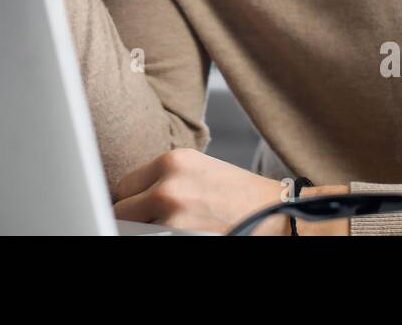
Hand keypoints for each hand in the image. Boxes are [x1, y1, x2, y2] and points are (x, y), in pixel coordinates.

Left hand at [112, 148, 293, 234]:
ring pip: (133, 229)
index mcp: (173, 161)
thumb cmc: (240, 197)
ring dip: (146, 231)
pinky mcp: (180, 239)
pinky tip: (183, 236)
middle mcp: (169, 185)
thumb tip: (130, 198)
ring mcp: (173, 215)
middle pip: (122, 209)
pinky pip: (150, 240)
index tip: (139, 210)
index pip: (124, 185)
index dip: (132, 201)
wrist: (279, 214)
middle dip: (135, 218)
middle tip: (156, 223)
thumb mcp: (198, 172)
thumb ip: (163, 178)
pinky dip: (160, 239)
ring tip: (176, 228)